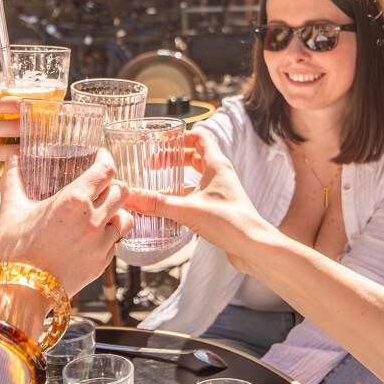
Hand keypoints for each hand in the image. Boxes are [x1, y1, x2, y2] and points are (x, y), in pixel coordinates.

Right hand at [0, 150, 129, 297]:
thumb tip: (12, 160)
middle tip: (100, 185)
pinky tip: (92, 235)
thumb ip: (13, 181)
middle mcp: (93, 220)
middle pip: (123, 192)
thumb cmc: (12, 251)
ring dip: (116, 212)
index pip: (106, 170)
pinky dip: (109, 235)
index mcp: (73, 201)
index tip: (100, 156)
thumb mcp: (11, 210)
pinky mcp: (101, 265)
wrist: (18, 294)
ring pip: (126, 219)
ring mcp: (101, 245)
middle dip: (113, 185)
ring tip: (101, 212)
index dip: (106, 159)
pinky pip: (115, 243)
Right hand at [121, 129, 276, 273]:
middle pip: (195, 156)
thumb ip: (157, 204)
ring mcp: (221, 192)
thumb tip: (131, 197)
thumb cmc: (230, 223)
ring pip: (196, 178)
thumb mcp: (187, 210)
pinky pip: (198, 196)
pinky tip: (169, 208)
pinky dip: (183, 198)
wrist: (253, 247)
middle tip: (154, 164)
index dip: (180, 136)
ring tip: (157, 186)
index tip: (162, 141)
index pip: (199, 137)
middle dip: (174, 158)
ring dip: (178, 179)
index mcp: (217, 165)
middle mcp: (220, 175)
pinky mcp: (219, 208)